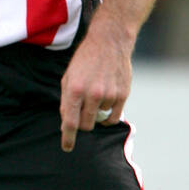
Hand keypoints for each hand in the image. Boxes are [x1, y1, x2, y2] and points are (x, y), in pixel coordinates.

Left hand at [59, 17, 131, 151]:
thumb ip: (66, 101)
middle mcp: (92, 94)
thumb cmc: (85, 60)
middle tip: (83, 113)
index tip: (67, 147)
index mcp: (74, 90)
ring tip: (97, 91)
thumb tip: (67, 123)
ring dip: (97, 111)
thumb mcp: (68, 77)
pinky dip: (109, 115)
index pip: (70, 122)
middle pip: (86, 125)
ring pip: (100, 118)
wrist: (109, 42)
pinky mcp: (122, 94)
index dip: (68, 138)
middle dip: (83, 124)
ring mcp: (108, 95)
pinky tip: (106, 102)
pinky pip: (114, 117)